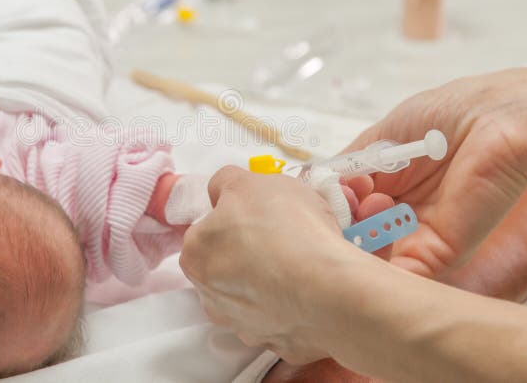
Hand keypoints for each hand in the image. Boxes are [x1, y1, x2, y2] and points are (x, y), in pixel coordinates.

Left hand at [180, 167, 389, 364]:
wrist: (331, 289)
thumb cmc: (286, 227)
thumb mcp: (251, 181)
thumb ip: (225, 183)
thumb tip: (222, 193)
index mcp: (195, 254)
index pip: (207, 230)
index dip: (236, 217)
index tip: (262, 215)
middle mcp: (210, 297)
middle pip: (227, 264)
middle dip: (251, 251)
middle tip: (285, 236)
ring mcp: (244, 326)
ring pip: (254, 295)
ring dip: (271, 282)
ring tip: (304, 264)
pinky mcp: (278, 346)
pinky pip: (284, 319)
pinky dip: (295, 306)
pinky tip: (312, 290)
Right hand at [344, 68, 526, 278]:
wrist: (497, 121)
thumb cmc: (449, 114)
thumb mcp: (384, 135)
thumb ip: (351, 164)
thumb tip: (321, 184)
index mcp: (388, 182)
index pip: (346, 206)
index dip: (333, 200)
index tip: (328, 190)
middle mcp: (401, 210)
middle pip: (355, 232)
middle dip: (342, 219)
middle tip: (349, 198)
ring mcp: (417, 233)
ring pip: (371, 254)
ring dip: (358, 235)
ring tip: (370, 204)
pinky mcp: (438, 251)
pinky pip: (398, 272)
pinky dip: (375, 264)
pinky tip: (367, 236)